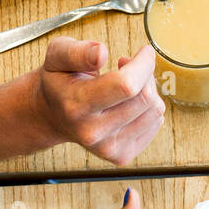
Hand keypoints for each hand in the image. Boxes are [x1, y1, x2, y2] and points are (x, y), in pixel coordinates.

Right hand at [33, 38, 164, 165]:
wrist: (53, 116)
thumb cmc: (59, 81)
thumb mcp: (57, 56)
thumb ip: (77, 52)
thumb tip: (101, 53)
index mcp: (76, 105)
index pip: (126, 86)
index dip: (143, 64)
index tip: (144, 51)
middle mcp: (92, 132)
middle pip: (145, 98)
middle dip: (145, 74)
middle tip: (129, 66)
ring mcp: (108, 148)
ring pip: (155, 111)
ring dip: (148, 91)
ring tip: (126, 85)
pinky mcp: (122, 156)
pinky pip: (155, 124)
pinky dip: (148, 108)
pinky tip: (128, 103)